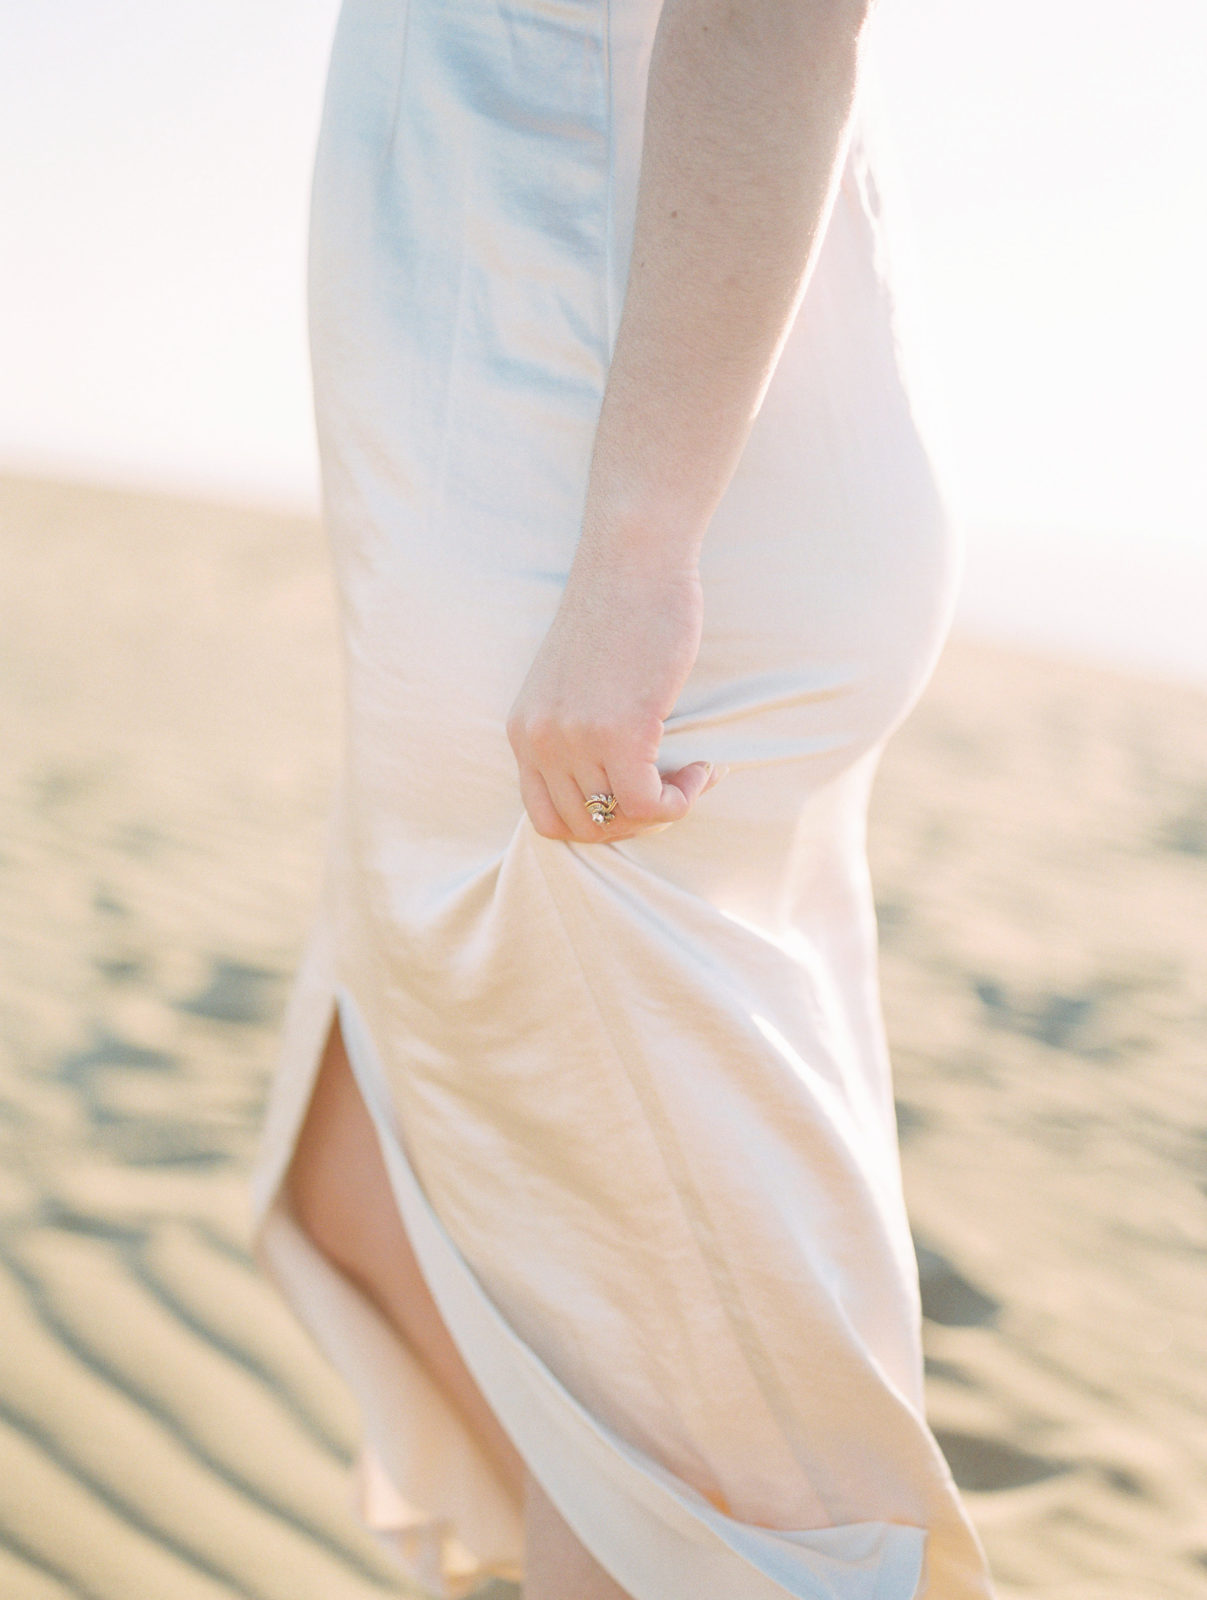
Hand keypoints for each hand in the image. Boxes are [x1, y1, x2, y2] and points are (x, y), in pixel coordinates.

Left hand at [506, 549, 720, 842]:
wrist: (634, 560)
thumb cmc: (618, 611)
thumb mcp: (574, 683)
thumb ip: (576, 731)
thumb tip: (613, 784)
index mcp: (523, 731)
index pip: (547, 817)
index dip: (597, 821)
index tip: (635, 793)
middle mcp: (540, 741)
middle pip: (584, 828)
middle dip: (633, 821)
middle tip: (669, 786)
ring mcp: (576, 739)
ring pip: (617, 821)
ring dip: (663, 808)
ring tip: (690, 774)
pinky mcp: (620, 732)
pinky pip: (650, 805)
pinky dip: (680, 800)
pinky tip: (699, 769)